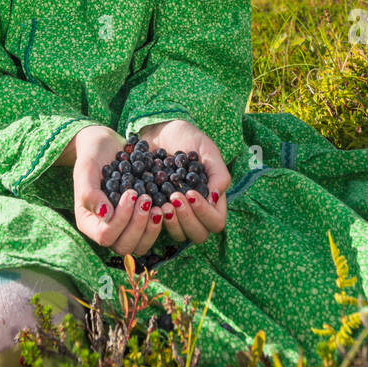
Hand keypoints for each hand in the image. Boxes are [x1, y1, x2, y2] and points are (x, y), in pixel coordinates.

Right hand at [69, 125, 165, 257]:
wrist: (108, 146)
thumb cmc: (94, 155)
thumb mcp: (86, 168)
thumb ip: (90, 191)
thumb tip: (105, 214)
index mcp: (88, 222)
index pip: (105, 236)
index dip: (121, 219)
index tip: (131, 193)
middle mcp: (104, 229)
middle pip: (123, 246)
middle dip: (138, 225)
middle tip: (146, 198)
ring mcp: (122, 228)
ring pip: (139, 246)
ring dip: (150, 229)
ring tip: (157, 206)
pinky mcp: (137, 222)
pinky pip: (149, 235)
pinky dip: (159, 224)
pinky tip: (164, 206)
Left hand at [133, 120, 228, 248]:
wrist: (158, 130)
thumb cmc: (187, 138)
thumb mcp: (207, 150)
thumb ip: (218, 174)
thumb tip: (215, 199)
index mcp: (212, 199)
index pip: (216, 222)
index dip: (205, 214)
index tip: (190, 193)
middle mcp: (196, 212)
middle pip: (199, 235)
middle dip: (188, 219)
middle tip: (175, 197)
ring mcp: (176, 214)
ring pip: (179, 236)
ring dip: (172, 223)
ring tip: (164, 203)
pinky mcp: (157, 211)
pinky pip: (157, 227)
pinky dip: (154, 218)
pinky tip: (149, 202)